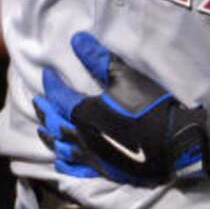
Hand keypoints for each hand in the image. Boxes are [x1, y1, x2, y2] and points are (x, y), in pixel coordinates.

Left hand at [34, 32, 205, 186]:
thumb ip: (98, 59)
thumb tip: (76, 39)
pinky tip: (62, 160)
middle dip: (43, 111)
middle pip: (53, 123)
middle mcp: (81, 135)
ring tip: (43, 129)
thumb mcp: (125, 77)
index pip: (59, 95)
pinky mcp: (102, 169)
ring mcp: (91, 156)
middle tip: (38, 102)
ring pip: (60, 146)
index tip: (47, 74)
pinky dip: (64, 161)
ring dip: (49, 136)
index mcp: (84, 112)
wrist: (171, 143)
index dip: (51, 83)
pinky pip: (75, 167)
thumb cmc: (148, 107)